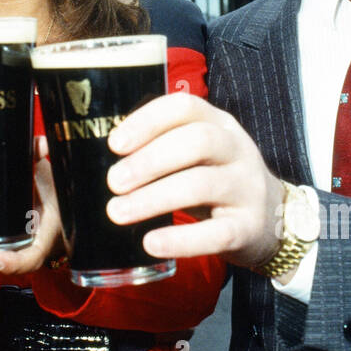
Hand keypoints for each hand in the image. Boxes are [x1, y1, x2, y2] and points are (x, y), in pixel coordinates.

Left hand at [104, 93, 283, 268]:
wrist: (273, 220)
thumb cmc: (215, 180)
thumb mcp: (195, 154)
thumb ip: (154, 147)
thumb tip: (77, 153)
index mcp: (218, 124)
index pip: (185, 107)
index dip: (147, 121)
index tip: (115, 143)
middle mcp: (237, 149)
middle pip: (196, 141)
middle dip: (149, 160)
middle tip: (114, 181)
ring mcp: (246, 188)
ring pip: (202, 184)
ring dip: (154, 198)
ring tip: (117, 212)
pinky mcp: (248, 228)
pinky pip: (216, 234)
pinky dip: (180, 239)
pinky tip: (150, 243)